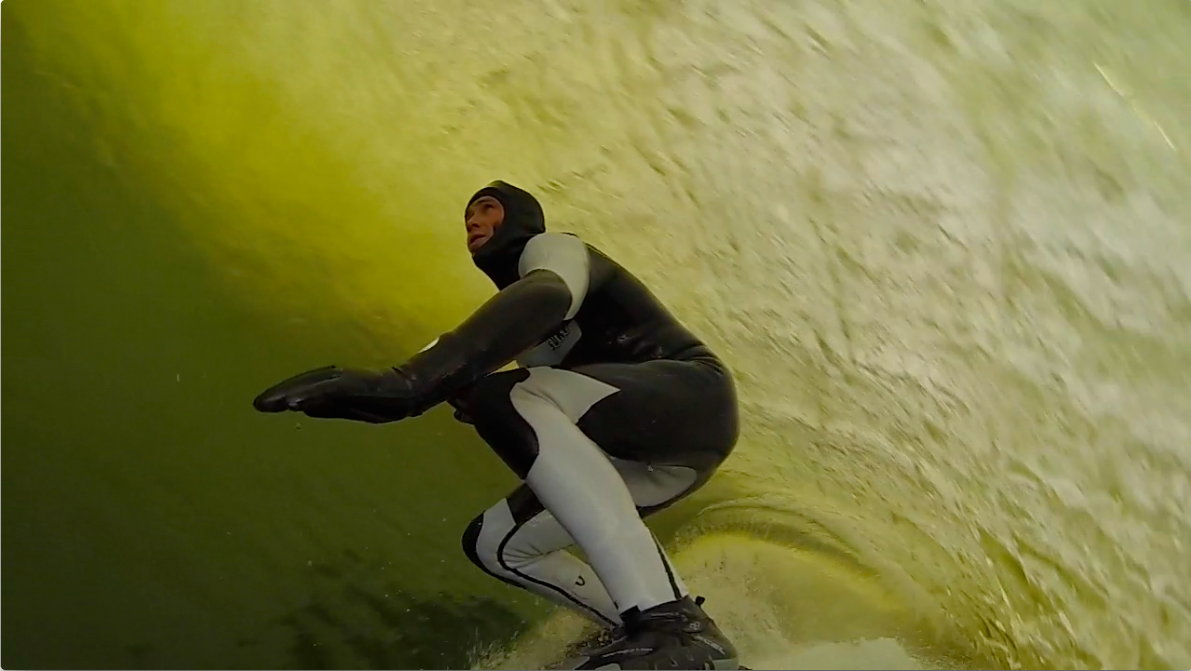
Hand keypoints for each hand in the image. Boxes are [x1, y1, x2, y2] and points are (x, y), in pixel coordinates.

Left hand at [252, 365, 417, 423]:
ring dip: (292, 393)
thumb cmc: (382, 399)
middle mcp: (336, 379)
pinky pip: (329, 390)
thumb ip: (327, 407)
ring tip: (272, 403)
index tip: (262, 404)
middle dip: (280, 393)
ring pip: (313, 386)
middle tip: (258, 404)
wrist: (409, 391)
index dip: (283, 393)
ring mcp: (346, 381)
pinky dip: (311, 395)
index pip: (304, 387)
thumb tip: (304, 409)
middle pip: (304, 384)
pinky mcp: (355, 384)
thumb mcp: (349, 407)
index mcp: (334, 384)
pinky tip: (295, 404)